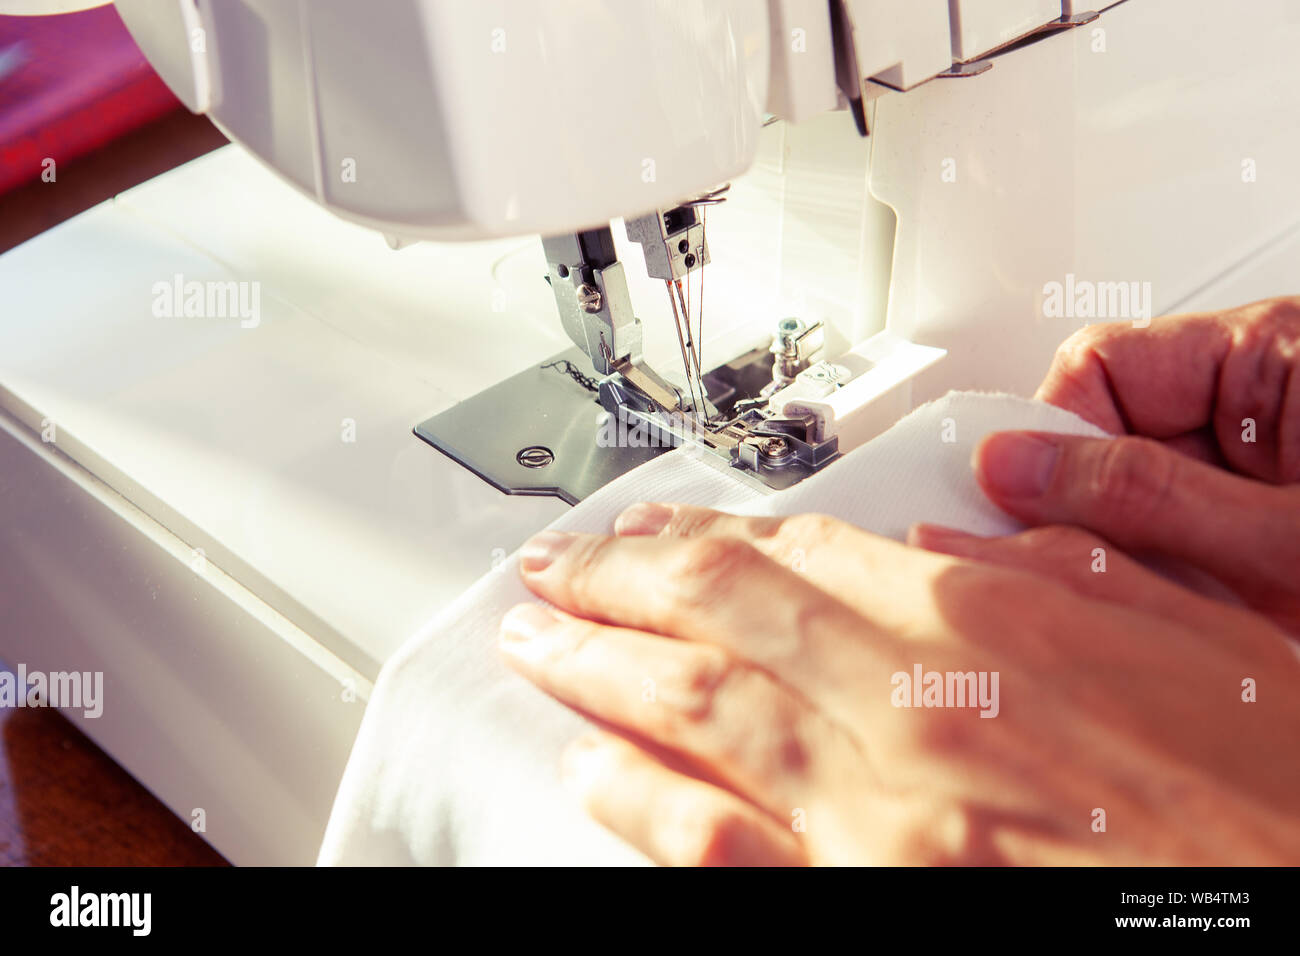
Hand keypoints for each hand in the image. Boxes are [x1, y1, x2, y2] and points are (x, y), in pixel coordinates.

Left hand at [500, 504, 1299, 865]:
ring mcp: (878, 811)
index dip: (702, 530)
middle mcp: (915, 704)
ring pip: (694, 708)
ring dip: (598, 664)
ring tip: (539, 638)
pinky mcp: (866, 902)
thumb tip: (937, 542)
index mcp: (993, 619)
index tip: (650, 524)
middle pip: (716, 610)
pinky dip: (642, 799)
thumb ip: (1055, 569)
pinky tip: (593, 768)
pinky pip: (718, 843)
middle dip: (614, 578)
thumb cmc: (1267, 786)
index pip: (798, 546)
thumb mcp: (1190, 631)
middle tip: (553, 565)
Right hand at [929, 297, 1299, 632]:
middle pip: (1105, 435)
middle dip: (1085, 515)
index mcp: (1270, 355)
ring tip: (1153, 613)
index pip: (1097, 365)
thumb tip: (1014, 466)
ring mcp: (1266, 467)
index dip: (1046, 442)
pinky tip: (1183, 623)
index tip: (1020, 514)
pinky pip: (1178, 545)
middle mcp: (1261, 401)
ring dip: (1131, 563)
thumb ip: (1148, 497)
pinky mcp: (1267, 526)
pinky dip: (1169, 590)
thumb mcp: (1284, 536)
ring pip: (1134, 501)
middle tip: (1081, 578)